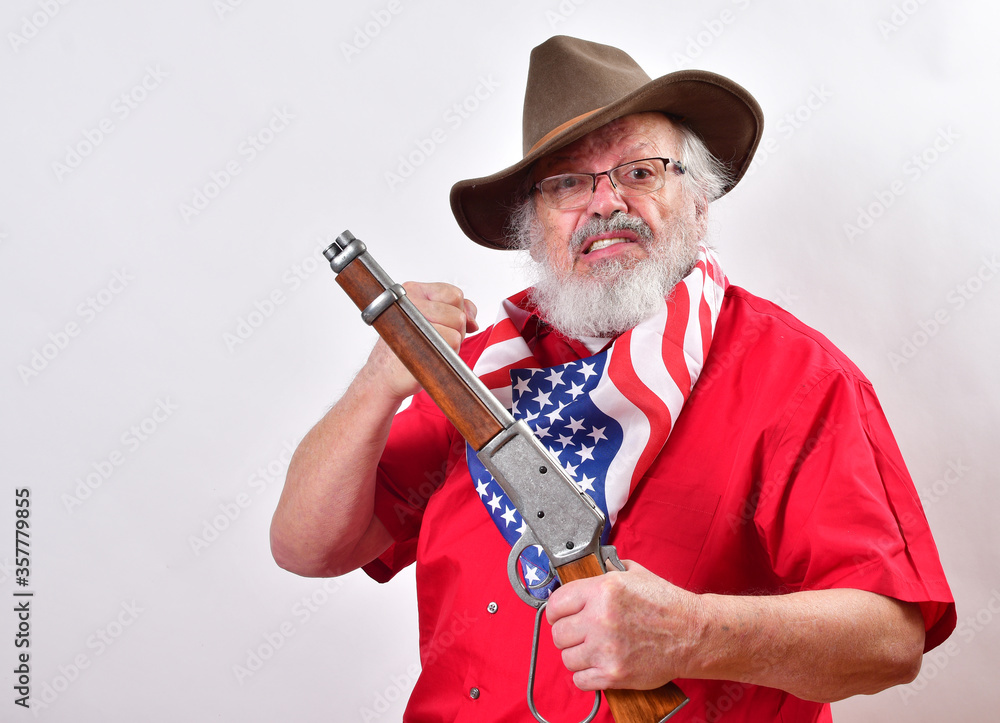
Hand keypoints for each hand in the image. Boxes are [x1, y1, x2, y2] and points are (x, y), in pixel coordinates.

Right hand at [364, 281, 477, 399]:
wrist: (383, 376)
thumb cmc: (405, 348)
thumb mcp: (429, 320)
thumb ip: (453, 310)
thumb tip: (472, 318)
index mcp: (412, 291)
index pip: (454, 293)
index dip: (458, 311)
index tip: (447, 324)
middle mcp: (411, 301)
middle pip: (458, 312)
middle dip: (456, 329)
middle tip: (435, 339)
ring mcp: (413, 319)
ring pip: (458, 326)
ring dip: (452, 342)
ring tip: (432, 347)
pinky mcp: (420, 339)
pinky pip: (453, 341)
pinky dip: (449, 353)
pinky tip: (431, 355)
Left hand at [545, 560, 700, 690]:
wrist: (692, 634)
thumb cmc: (666, 604)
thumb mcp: (635, 574)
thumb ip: (607, 570)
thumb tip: (589, 567)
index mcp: (602, 590)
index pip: (556, 603)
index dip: (556, 610)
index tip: (559, 615)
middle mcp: (600, 618)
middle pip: (558, 632)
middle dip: (567, 633)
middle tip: (579, 633)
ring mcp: (605, 649)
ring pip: (566, 658)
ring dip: (576, 655)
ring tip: (590, 649)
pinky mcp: (614, 674)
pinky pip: (580, 680)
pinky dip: (585, 676)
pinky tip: (597, 665)